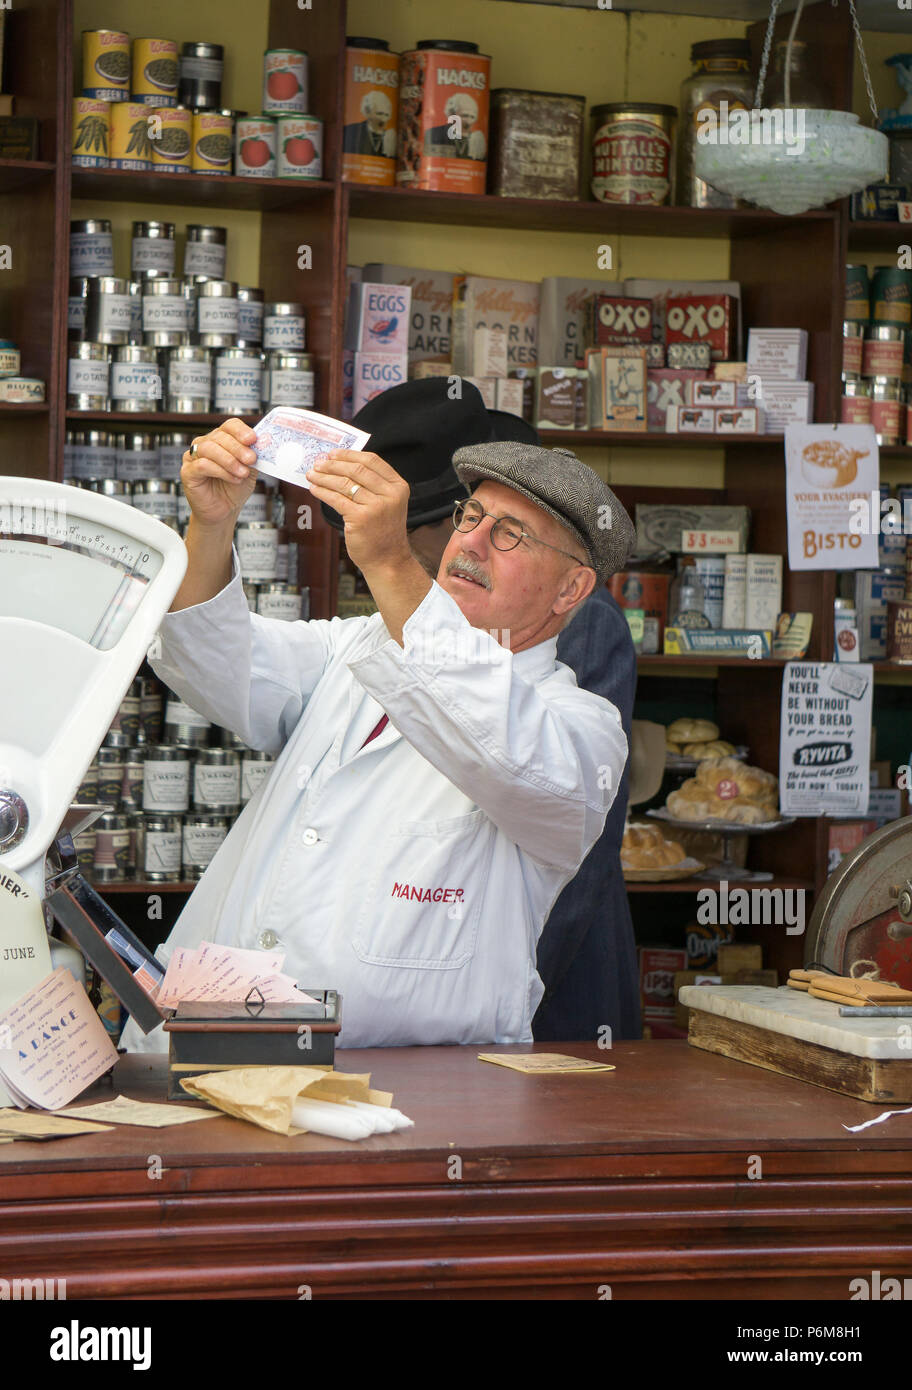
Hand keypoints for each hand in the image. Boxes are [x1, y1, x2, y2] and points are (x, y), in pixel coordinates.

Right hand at [181, 419, 257, 528]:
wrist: (224, 511)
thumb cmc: (234, 489)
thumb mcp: (249, 470)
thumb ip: (252, 456)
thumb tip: (262, 445)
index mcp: (221, 440)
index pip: (229, 426)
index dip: (240, 431)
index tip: (253, 439)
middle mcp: (205, 444)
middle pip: (219, 436)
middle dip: (238, 448)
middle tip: (250, 459)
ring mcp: (193, 457)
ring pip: (209, 448)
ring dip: (229, 460)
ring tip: (242, 473)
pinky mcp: (188, 472)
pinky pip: (202, 465)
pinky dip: (220, 471)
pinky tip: (233, 479)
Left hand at [308, 450, 410, 576]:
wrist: (388, 560)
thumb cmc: (383, 532)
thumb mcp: (388, 504)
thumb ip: (373, 485)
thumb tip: (341, 466)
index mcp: (398, 486)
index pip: (372, 461)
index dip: (350, 455)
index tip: (333, 454)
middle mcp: (390, 494)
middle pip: (356, 470)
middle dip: (333, 465)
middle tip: (318, 463)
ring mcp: (376, 507)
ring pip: (344, 484)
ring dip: (324, 477)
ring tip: (312, 475)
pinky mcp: (361, 519)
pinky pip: (336, 499)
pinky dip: (322, 492)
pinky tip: (314, 489)